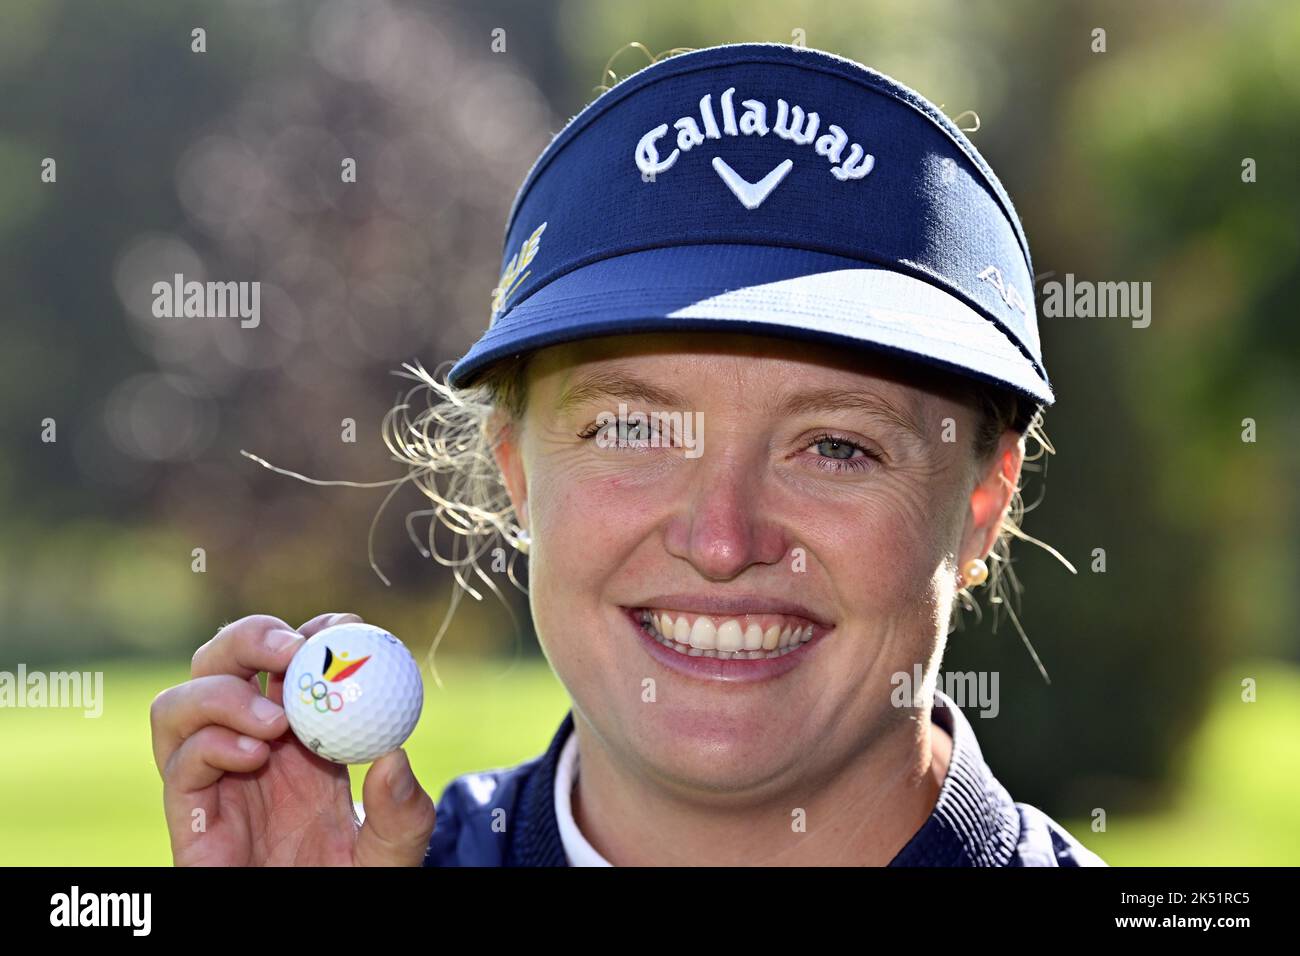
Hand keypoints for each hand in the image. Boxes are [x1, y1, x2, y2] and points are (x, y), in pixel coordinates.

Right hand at [151, 612, 436, 865]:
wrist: (316, 933)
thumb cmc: (352, 887)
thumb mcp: (394, 849)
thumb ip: (403, 812)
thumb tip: (395, 757)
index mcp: (302, 736)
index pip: (289, 658)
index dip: (311, 634)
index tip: (344, 629)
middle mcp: (250, 746)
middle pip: (221, 660)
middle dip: (250, 637)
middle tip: (292, 651)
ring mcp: (213, 778)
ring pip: (178, 703)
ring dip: (220, 692)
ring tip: (273, 719)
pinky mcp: (189, 815)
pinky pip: (179, 763)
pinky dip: (210, 743)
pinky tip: (255, 756)